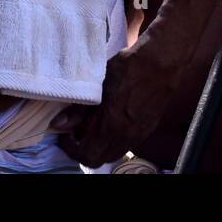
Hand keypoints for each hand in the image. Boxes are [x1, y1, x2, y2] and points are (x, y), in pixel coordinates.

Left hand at [53, 44, 177, 167]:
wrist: (161, 63)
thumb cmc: (127, 69)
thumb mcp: (98, 85)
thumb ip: (79, 109)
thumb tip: (60, 124)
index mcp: (111, 128)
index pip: (86, 156)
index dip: (71, 149)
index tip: (66, 134)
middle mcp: (125, 137)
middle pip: (100, 158)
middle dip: (85, 148)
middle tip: (78, 129)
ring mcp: (138, 134)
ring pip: (113, 152)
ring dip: (101, 145)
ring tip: (95, 124)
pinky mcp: (147, 128)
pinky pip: (126, 143)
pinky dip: (114, 138)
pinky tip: (112, 119)